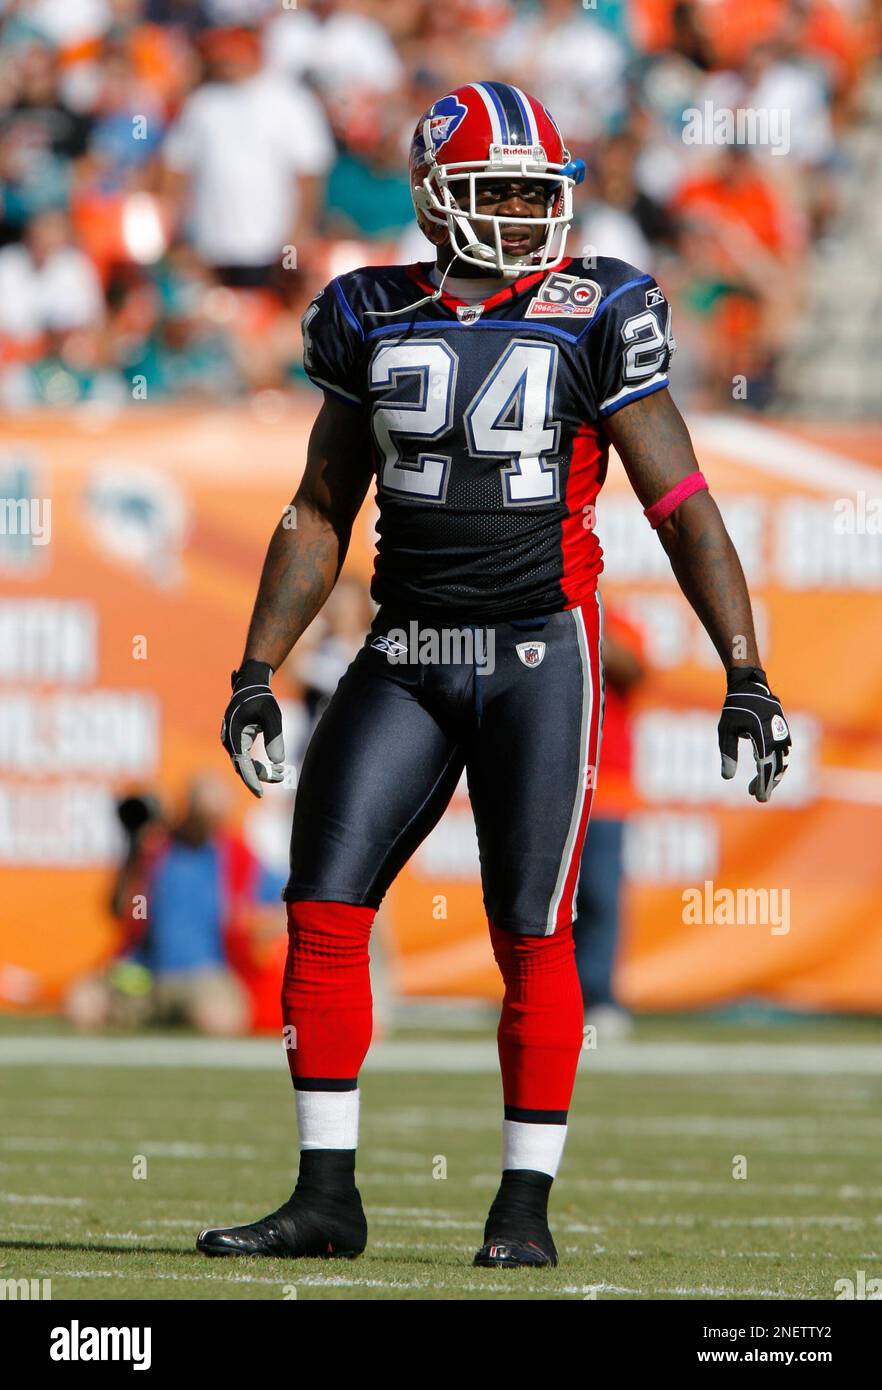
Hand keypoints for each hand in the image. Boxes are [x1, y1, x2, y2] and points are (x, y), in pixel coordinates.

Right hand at [221, 659, 285, 797]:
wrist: (251, 684)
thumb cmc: (262, 698)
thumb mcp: (272, 716)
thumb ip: (275, 738)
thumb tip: (278, 762)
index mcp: (234, 735)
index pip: (241, 764)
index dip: (251, 780)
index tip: (261, 793)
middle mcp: (229, 740)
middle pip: (243, 767)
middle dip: (260, 776)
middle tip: (281, 778)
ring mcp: (232, 741)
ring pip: (244, 764)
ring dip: (260, 771)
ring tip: (281, 774)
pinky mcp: (238, 740)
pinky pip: (246, 758)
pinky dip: (258, 765)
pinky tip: (274, 767)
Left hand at [718, 666, 790, 802]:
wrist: (751, 685)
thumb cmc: (735, 707)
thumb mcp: (725, 730)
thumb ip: (728, 753)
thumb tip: (727, 777)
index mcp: (763, 736)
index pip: (765, 766)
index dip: (763, 784)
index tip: (759, 799)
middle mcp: (777, 736)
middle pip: (777, 766)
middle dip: (768, 784)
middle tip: (759, 798)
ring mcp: (783, 732)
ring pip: (782, 760)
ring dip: (772, 775)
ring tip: (757, 786)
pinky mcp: (783, 730)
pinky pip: (784, 752)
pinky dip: (776, 764)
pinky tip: (764, 770)